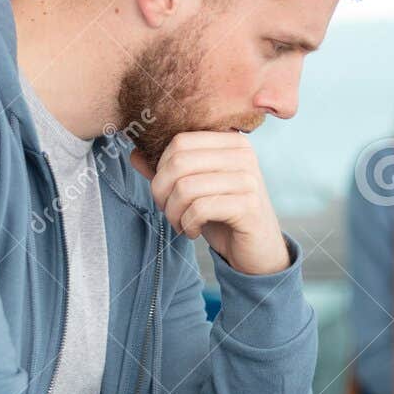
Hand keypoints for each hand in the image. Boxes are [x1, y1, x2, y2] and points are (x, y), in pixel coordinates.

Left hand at [130, 131, 289, 274]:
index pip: (180, 142)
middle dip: (161, 191)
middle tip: (167, 211)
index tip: (164, 192)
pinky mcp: (249, 206)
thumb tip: (135, 154)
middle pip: (179, 162)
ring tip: (180, 223)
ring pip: (186, 187)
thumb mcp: (194, 190)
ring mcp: (248, 179)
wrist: (258, 251)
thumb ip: (167, 171)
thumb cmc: (223, 216)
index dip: (161, 169)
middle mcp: (243, 155)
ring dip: (173, 212)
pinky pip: (200, 209)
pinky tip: (193, 231)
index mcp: (230, 142)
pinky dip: (187, 224)